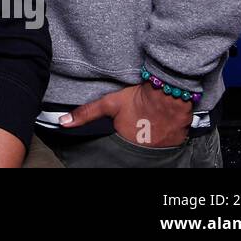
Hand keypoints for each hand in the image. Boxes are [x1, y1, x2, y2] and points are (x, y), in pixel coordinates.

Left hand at [60, 83, 191, 147]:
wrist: (170, 92)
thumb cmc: (139, 98)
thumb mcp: (109, 103)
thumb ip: (87, 113)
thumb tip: (63, 122)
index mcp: (127, 142)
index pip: (119, 146)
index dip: (120, 138)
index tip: (122, 130)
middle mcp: (144, 149)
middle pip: (136, 147)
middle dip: (135, 139)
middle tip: (137, 126)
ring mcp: (162, 147)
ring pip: (152, 145)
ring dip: (149, 138)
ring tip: (148, 125)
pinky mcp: (177, 142)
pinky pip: (169, 144)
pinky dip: (164, 137)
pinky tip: (161, 127)